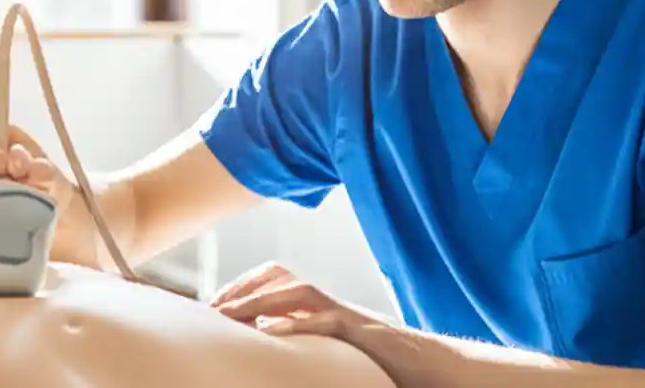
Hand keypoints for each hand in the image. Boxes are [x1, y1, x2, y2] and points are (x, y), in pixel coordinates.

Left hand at [213, 262, 460, 385]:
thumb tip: (266, 338)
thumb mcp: (332, 349)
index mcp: (322, 307)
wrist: (430, 369)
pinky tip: (269, 334)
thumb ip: (304, 336)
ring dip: (261, 301)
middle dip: (243, 286)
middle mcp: (331, 304)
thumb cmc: (382, 364)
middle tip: (213, 307)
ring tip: (230, 315)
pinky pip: (327, 322)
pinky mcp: (362, 333)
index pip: (277, 278)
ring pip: (299, 293)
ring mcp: (347, 314)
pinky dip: (296, 325)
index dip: (243, 285)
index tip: (214, 304)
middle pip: (281, 275)